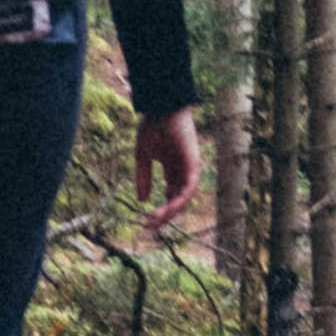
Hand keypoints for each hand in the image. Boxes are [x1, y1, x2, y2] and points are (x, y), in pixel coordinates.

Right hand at [133, 107, 201, 221]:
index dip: (160, 210)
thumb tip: (141, 200)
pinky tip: (168, 208)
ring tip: (157, 220)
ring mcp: (189, 167)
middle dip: (165, 215)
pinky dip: (180, 198)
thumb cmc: (152, 126)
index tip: (148, 223)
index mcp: (172, 169)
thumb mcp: (142, 157)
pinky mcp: (194, 163)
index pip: (170, 196)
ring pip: (184, 197)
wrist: (160, 108)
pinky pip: (190, 187)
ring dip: (171, 210)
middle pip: (177, 200)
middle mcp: (183, 170)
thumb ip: (143, 178)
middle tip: (151, 227)